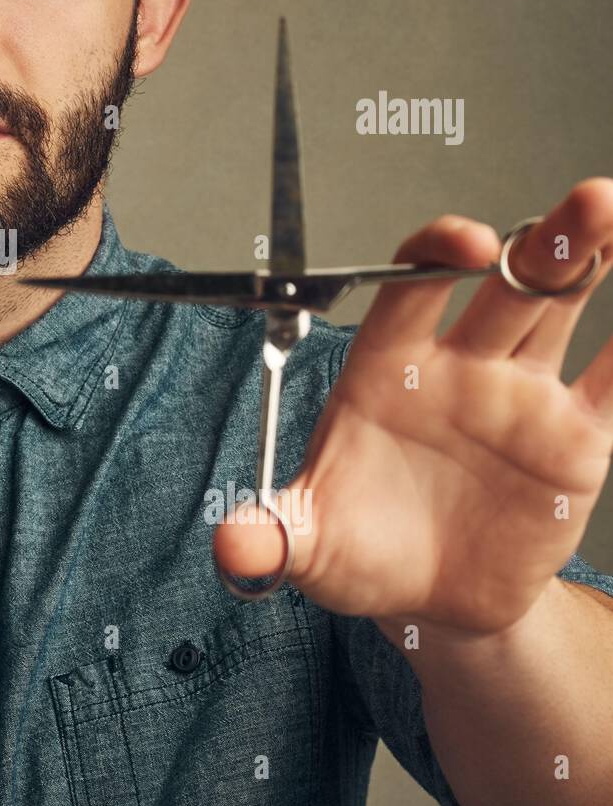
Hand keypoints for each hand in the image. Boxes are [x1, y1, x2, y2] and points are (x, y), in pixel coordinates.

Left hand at [212, 178, 612, 638]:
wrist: (429, 604)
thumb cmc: (360, 554)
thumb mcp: (310, 546)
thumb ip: (274, 535)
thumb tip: (231, 547)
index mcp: (386, 371)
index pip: (409, 291)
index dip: (435, 254)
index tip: (466, 240)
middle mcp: (456, 368)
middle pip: (499, 285)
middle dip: (539, 241)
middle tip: (584, 201)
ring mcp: (518, 397)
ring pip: (557, 310)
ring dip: (588, 258)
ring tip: (610, 209)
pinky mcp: (574, 439)